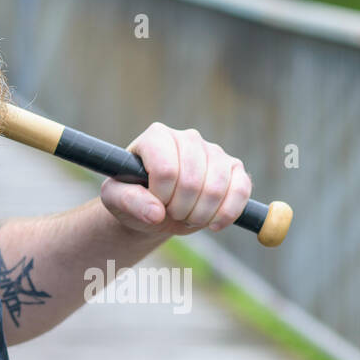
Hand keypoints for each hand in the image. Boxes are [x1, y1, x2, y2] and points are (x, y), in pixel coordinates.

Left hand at [99, 122, 252, 236]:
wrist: (155, 208)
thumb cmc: (133, 198)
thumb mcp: (117, 200)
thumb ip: (129, 202)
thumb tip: (155, 213)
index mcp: (156, 136)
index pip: (166, 169)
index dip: (161, 196)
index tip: (154, 204)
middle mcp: (187, 137)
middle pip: (193, 181)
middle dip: (180, 209)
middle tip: (170, 213)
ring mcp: (214, 151)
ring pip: (218, 188)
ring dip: (201, 214)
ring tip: (186, 216)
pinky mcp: (234, 168)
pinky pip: (241, 190)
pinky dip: (227, 213)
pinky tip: (212, 223)